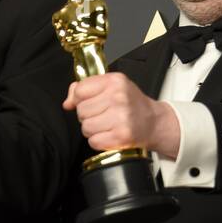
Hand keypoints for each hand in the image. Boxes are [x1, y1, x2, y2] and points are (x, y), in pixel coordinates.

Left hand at [62, 72, 180, 158]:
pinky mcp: (121, 136)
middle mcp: (118, 98)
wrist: (154, 122)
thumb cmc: (131, 104)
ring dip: (93, 130)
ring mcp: (120, 118)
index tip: (89, 102)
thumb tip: (67, 102)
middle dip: (88, 116)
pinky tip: (110, 134)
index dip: (79, 99)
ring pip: (86, 127)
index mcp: (114, 81)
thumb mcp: (112, 87)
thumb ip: (86, 88)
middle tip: (103, 115)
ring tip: (106, 125)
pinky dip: (99, 141)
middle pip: (81, 111)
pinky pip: (93, 141)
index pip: (79, 90)